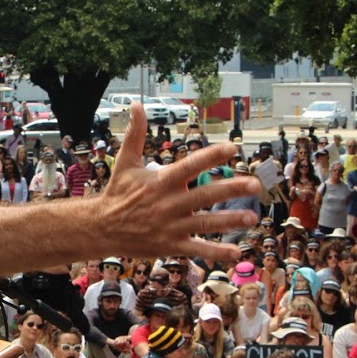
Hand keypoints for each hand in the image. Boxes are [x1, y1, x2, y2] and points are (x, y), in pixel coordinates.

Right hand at [100, 106, 257, 264]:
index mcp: (161, 181)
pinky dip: (216, 252)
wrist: (101, 228)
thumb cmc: (118, 193)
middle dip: (231, 189)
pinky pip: (196, 249)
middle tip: (255, 184)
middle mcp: (168, 203)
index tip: (233, 147)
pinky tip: (236, 252)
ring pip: (205, 224)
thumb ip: (135, 134)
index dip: (212, 156)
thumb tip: (136, 105)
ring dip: (229, 221)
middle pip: (205, 195)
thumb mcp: (125, 162)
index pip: (190, 165)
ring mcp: (170, 226)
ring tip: (251, 217)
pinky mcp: (170, 245)